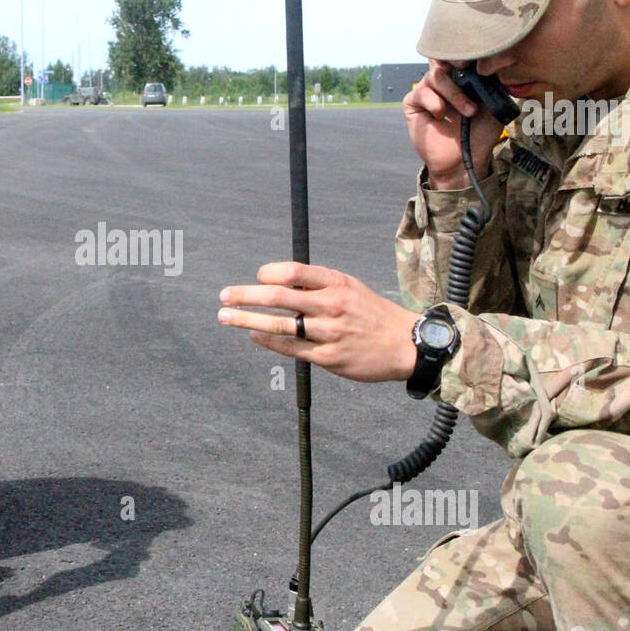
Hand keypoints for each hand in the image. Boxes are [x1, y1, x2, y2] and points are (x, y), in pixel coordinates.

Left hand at [218, 263, 419, 382]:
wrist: (406, 345)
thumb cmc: (371, 313)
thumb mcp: (350, 287)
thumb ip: (317, 284)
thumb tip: (278, 280)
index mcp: (336, 283)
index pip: (293, 272)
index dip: (267, 273)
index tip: (256, 277)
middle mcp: (331, 306)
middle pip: (278, 296)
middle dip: (245, 296)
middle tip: (223, 296)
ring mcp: (328, 333)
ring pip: (279, 324)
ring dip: (246, 320)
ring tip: (225, 316)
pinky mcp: (328, 358)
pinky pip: (290, 348)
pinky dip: (268, 341)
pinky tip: (254, 336)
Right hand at [403, 60, 502, 190]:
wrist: (465, 159)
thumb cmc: (481, 133)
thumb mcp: (494, 103)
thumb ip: (491, 81)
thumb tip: (490, 59)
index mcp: (463, 75)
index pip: (461, 54)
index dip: (468, 51)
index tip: (480, 55)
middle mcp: (445, 79)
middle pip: (445, 57)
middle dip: (457, 61)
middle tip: (467, 67)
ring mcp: (428, 90)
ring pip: (436, 76)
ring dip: (454, 93)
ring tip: (468, 111)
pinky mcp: (414, 103)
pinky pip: (421, 92)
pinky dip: (434, 102)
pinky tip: (441, 116)